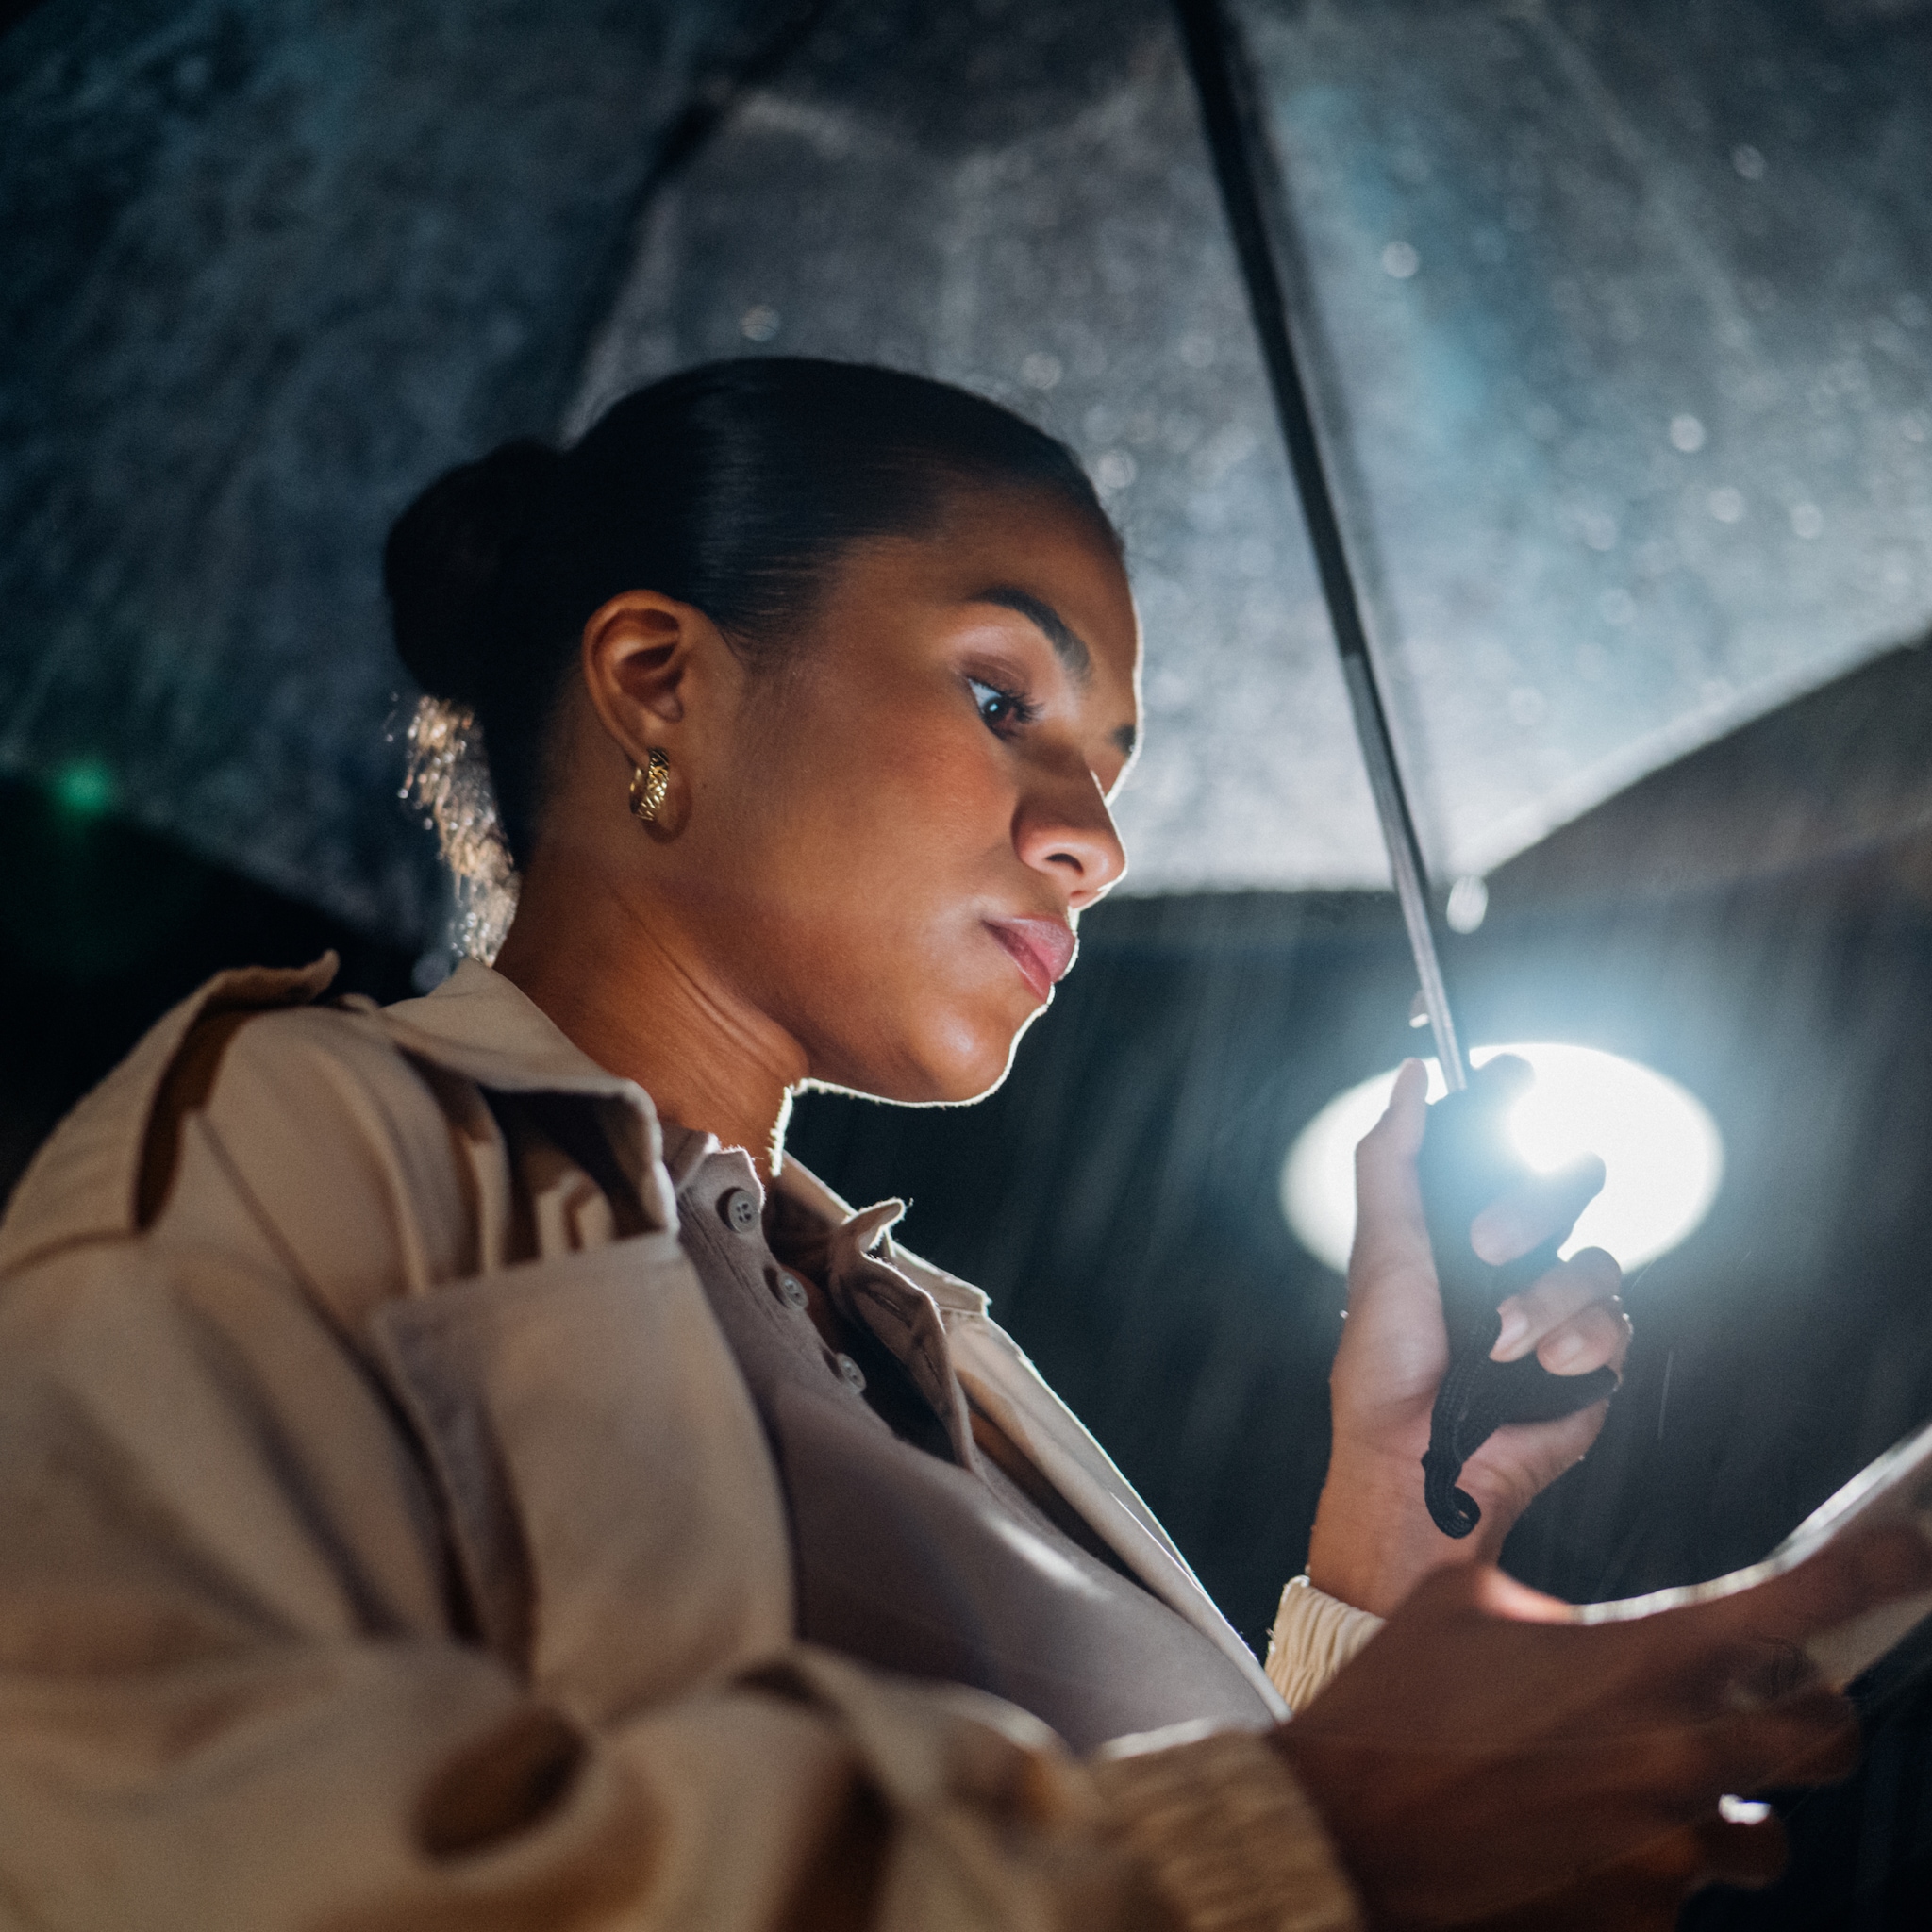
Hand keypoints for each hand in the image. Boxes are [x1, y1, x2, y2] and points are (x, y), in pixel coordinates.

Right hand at [1273, 1524, 1931, 1928]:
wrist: (1341, 1833)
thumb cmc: (1395, 1705)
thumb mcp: (1466, 1603)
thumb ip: (1559, 1609)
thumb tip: (1599, 1632)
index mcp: (1645, 1660)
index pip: (1797, 1604)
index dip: (1871, 1568)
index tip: (1906, 1548)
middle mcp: (1682, 1758)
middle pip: (1827, 1738)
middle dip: (1801, 1718)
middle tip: (1755, 1708)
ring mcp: (1669, 1854)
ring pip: (1761, 1839)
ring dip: (1720, 1811)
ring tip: (1633, 1795)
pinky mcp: (1639, 1926)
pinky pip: (1680, 1897)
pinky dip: (1642, 1869)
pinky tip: (1568, 1844)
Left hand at [1308, 1058, 1631, 1615]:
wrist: (1419, 1458)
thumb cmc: (1387, 1364)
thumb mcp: (1382, 1250)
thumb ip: (1393, 1159)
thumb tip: (1412, 1076)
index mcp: (1467, 1224)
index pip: (1509, 1144)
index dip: (1518, 1103)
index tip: (1513, 1076)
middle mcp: (1521, 1256)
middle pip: (1573, 1180)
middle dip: (1536, 1203)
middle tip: (1486, 1245)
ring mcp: (1561, 1305)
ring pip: (1599, 1257)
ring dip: (1546, 1297)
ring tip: (1501, 1338)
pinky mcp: (1594, 1359)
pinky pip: (1617, 1321)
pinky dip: (1576, 1342)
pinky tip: (1539, 1366)